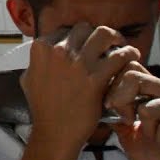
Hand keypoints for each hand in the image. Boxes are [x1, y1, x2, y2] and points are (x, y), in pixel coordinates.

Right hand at [22, 23, 140, 149]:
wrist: (54, 132)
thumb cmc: (42, 108)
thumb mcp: (28, 78)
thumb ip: (36, 61)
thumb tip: (42, 51)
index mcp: (41, 48)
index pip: (64, 30)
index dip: (77, 37)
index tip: (86, 44)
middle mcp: (58, 50)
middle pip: (84, 28)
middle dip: (95, 35)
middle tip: (106, 44)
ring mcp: (78, 63)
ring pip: (103, 34)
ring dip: (115, 38)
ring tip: (121, 46)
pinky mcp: (96, 78)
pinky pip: (119, 56)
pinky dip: (128, 53)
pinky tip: (132, 56)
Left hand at [107, 66, 159, 159]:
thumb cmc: (156, 159)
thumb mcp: (127, 136)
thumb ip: (116, 115)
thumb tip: (99, 97)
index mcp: (152, 91)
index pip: (129, 68)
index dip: (113, 84)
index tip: (109, 106)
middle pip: (135, 77)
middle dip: (122, 101)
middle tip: (128, 122)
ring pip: (148, 106)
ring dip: (147, 130)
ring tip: (157, 139)